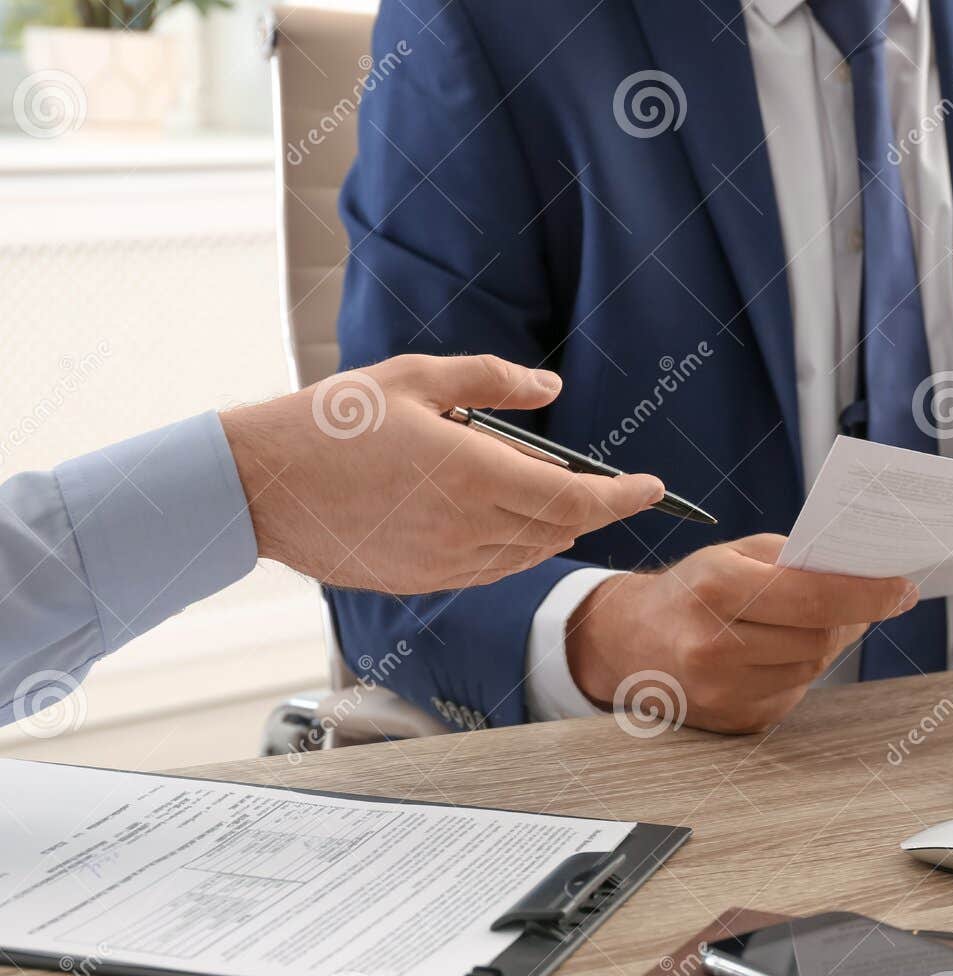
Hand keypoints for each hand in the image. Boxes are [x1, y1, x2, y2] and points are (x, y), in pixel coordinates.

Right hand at [220, 354, 663, 593]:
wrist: (259, 486)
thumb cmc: (332, 422)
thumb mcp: (414, 378)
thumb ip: (492, 380)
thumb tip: (550, 389)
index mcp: (472, 473)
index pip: (575, 499)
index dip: (623, 497)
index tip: (654, 488)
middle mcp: (467, 527)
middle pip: (559, 529)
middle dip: (586, 506)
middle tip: (590, 476)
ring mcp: (445, 562)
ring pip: (527, 553)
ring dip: (546, 525)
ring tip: (532, 487)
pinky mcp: (422, 581)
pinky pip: (490, 569)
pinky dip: (511, 546)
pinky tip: (492, 516)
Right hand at [567, 534, 918, 732]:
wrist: (628, 642)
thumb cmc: (690, 590)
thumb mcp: (734, 555)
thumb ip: (797, 560)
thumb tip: (865, 578)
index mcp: (716, 589)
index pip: (813, 596)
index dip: (867, 593)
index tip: (902, 588)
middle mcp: (714, 645)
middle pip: (818, 637)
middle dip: (847, 616)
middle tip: (864, 597)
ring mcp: (721, 692)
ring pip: (811, 668)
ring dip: (823, 643)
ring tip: (809, 621)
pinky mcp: (733, 721)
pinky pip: (794, 693)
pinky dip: (799, 670)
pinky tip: (780, 651)